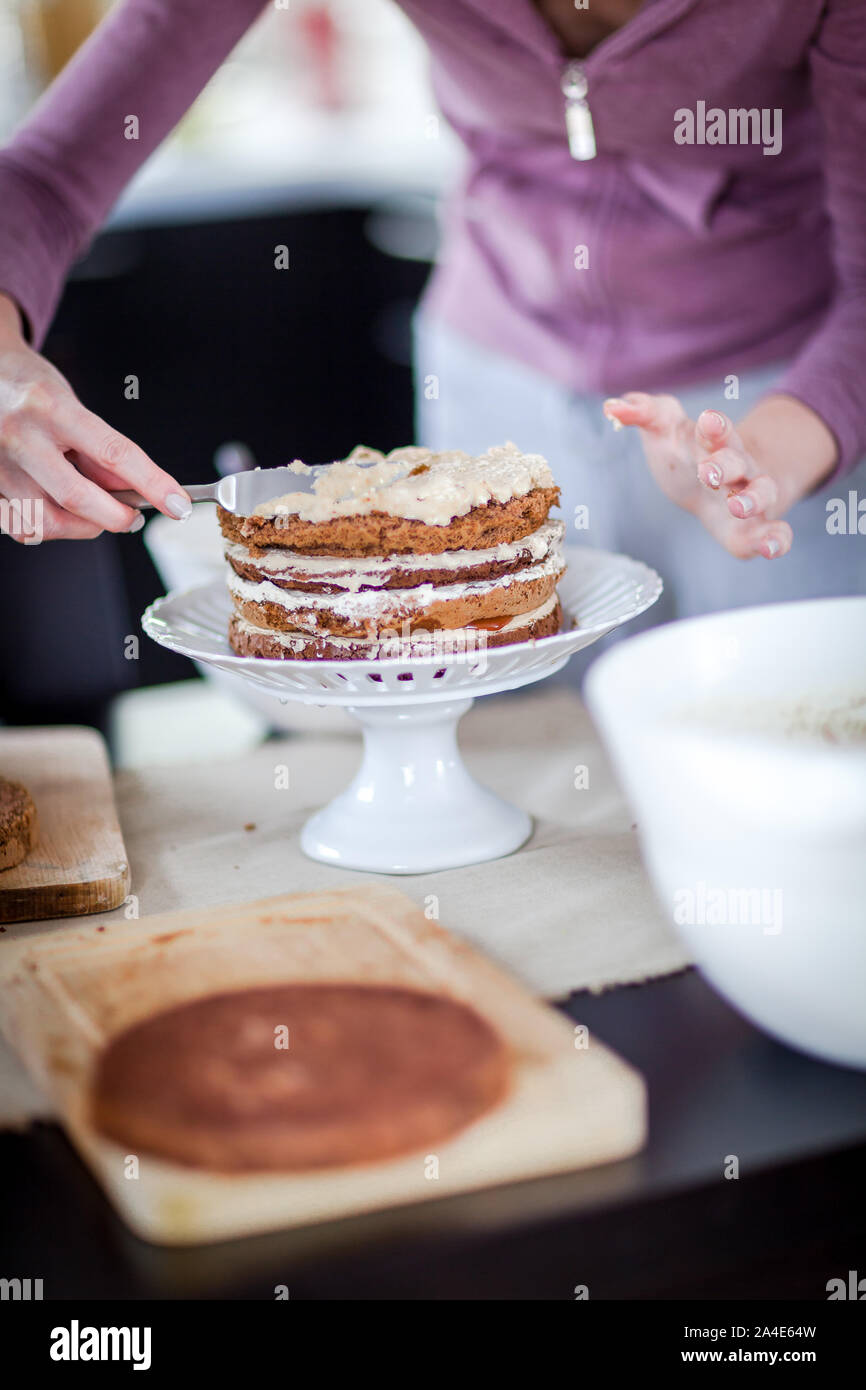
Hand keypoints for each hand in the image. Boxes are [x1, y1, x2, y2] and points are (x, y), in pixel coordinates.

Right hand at [0, 292, 189, 542]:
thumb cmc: (33, 392)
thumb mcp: (73, 407)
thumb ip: (100, 452)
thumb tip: (136, 495)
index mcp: (51, 407)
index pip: (114, 453)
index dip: (152, 484)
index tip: (178, 505)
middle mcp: (20, 435)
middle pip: (77, 498)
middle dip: (117, 517)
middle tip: (132, 517)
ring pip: (47, 522)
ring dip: (82, 527)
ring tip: (92, 510)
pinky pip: (21, 526)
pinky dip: (48, 528)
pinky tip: (56, 509)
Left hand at [602, 392, 792, 559]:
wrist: (708, 483)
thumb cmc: (684, 453)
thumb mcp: (662, 429)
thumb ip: (642, 413)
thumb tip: (612, 406)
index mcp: (715, 443)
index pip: (719, 430)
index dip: (715, 427)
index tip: (708, 421)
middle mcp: (738, 469)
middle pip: (740, 462)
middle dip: (727, 465)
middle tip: (708, 472)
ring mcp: (749, 499)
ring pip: (764, 494)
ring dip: (754, 500)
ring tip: (738, 508)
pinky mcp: (753, 530)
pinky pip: (775, 533)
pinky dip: (778, 540)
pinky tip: (770, 549)